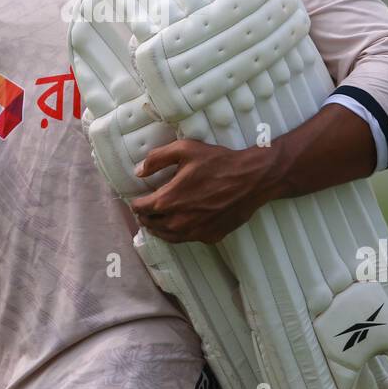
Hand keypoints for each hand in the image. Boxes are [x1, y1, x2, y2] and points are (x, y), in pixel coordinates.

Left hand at [128, 140, 277, 243]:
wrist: (252, 180)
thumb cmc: (218, 162)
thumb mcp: (184, 149)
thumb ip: (157, 159)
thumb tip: (138, 171)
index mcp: (168, 200)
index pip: (141, 208)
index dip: (136, 203)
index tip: (137, 200)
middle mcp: (178, 221)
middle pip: (152, 224)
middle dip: (146, 216)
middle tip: (146, 210)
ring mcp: (194, 232)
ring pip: (167, 236)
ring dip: (159, 228)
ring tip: (158, 220)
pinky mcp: (210, 236)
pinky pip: (187, 238)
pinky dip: (180, 232)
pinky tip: (182, 223)